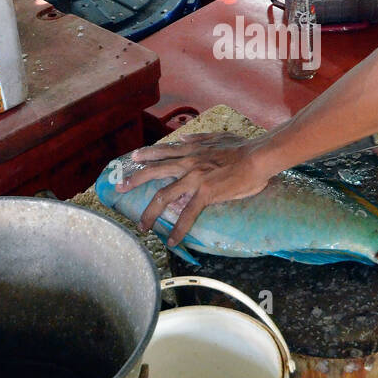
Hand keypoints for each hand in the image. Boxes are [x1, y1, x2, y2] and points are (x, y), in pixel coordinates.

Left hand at [120, 133, 274, 247]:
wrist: (258, 156)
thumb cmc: (243, 147)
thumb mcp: (217, 137)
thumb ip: (198, 139)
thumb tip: (183, 140)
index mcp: (191, 150)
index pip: (162, 151)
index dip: (146, 154)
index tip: (133, 158)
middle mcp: (188, 162)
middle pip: (153, 172)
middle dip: (133, 181)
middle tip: (119, 189)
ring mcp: (194, 178)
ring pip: (163, 196)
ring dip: (150, 213)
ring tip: (142, 226)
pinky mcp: (205, 192)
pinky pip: (187, 214)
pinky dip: (178, 229)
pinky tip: (172, 241)